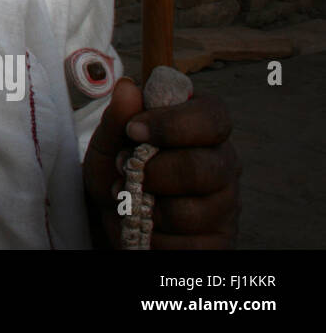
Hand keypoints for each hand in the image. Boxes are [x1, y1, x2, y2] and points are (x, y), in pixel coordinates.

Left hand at [83, 78, 239, 248]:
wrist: (115, 218)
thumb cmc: (117, 172)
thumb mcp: (107, 144)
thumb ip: (118, 118)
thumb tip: (129, 88)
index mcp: (203, 128)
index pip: (212, 116)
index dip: (172, 123)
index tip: (133, 129)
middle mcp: (224, 163)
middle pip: (205, 168)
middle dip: (154, 172)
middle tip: (123, 169)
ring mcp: (226, 205)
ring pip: (194, 211)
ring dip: (148, 208)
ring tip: (128, 200)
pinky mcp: (220, 241)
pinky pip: (189, 245)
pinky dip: (155, 238)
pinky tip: (145, 227)